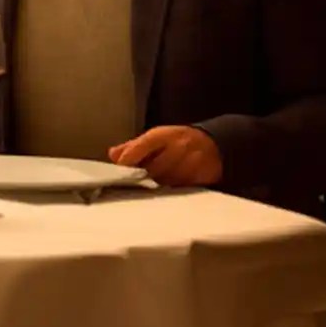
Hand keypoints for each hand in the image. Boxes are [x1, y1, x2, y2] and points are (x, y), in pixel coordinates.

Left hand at [108, 126, 222, 186]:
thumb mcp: (155, 138)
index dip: (128, 159)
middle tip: (135, 182)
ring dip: (157, 186)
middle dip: (142, 177)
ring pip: (167, 182)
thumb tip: (113, 155)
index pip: (141, 146)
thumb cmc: (177, 141)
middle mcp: (179, 146)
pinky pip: (182, 189)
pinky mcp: (203, 176)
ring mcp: (193, 162)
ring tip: (153, 185)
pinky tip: (169, 189)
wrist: (212, 143)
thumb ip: (133, 147)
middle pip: (153, 169)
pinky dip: (173, 191)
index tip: (119, 170)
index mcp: (163, 135)